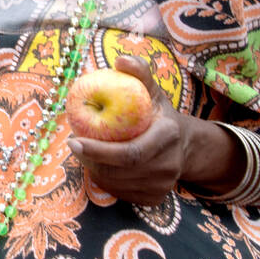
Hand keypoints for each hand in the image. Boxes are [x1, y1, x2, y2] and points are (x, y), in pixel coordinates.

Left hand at [68, 56, 191, 205]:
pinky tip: (103, 165)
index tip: (74, 140)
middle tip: (74, 144)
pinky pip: (119, 193)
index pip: (130, 152)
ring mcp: (162, 185)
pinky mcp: (154, 199)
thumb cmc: (159, 114)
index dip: (99, 151)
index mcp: (168, 136)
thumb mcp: (152, 90)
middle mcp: (168, 165)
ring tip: (88, 151)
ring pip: (115, 184)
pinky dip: (105, 180)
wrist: (186, 145)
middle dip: (90, 159)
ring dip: (94, 168)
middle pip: (119, 171)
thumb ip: (139, 73)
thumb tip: (120, 59)